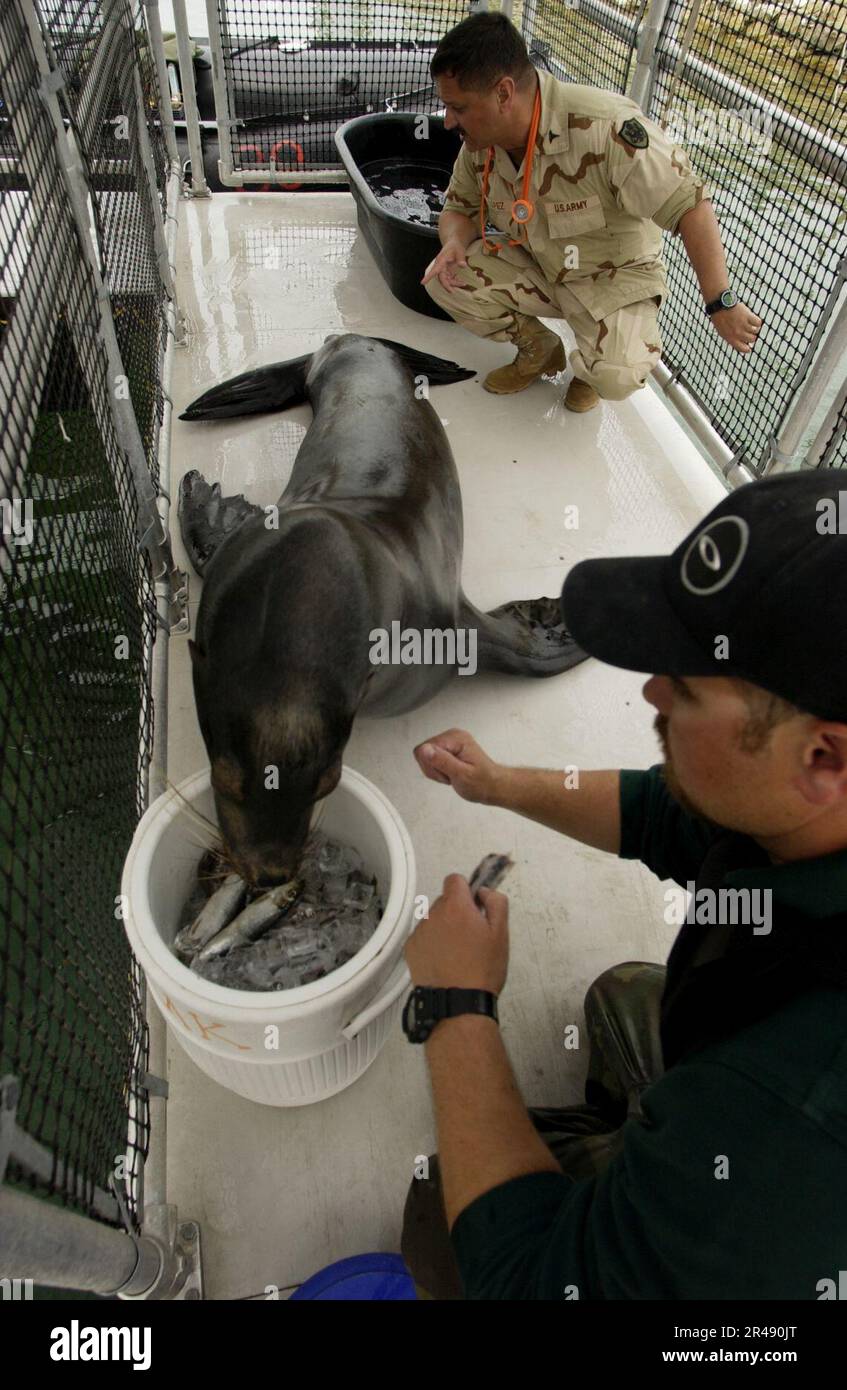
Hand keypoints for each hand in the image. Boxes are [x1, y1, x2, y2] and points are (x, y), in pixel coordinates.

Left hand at [405, 874, 508, 992]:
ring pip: (433, 919)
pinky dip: (432, 943)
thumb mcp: (501, 933)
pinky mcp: (410, 949)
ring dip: (443, 927)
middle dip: (456, 912)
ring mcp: (418, 932)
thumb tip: (483, 891)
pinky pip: (423, 936)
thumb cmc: (483, 968)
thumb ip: (496, 902)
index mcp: (455, 906)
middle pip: (444, 901)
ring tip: (456, 953)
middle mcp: (432, 914)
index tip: (474, 908)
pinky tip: (443, 961)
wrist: (458, 1002)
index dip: (466, 890)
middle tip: (470, 937)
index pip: (454, 879)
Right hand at [414, 728, 501, 802]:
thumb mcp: (462, 774)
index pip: (424, 748)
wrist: (492, 786)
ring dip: (436, 772)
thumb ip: (442, 761)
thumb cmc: (483, 782)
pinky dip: (438, 771)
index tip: (446, 772)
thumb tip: (425, 749)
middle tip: (450, 775)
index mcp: (455, 738)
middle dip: (433, 769)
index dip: (432, 766)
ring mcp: (449, 742)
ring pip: (425, 757)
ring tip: (452, 775)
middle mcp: (452, 736)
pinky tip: (450, 774)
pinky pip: (431, 760)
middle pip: (422, 752)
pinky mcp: (447, 749)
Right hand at [421, 239, 468, 290]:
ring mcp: (443, 270)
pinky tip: (461, 281)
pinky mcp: (447, 272)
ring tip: (463, 283)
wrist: (453, 244)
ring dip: (454, 284)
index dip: (428, 277)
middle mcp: (440, 266)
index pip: (434, 270)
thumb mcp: (459, 250)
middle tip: (452, 291)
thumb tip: (463, 265)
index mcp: (441, 260)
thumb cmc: (455, 246)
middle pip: (441, 279)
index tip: (422, 282)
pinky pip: (449, 280)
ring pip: (446, 281)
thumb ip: (461, 258)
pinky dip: (455, 282)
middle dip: (447, 285)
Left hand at [710, 302, 761, 352]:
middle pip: (752, 339)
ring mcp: (743, 325)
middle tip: (749, 331)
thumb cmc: (720, 318)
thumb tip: (741, 343)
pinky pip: (758, 323)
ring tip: (751, 324)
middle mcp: (738, 333)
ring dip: (755, 328)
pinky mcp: (748, 317)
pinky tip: (754, 320)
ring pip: (756, 331)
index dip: (747, 349)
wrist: (720, 306)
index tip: (749, 347)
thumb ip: (731, 338)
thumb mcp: (722, 332)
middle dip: (751, 336)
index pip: (743, 349)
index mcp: (731, 339)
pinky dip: (758, 322)